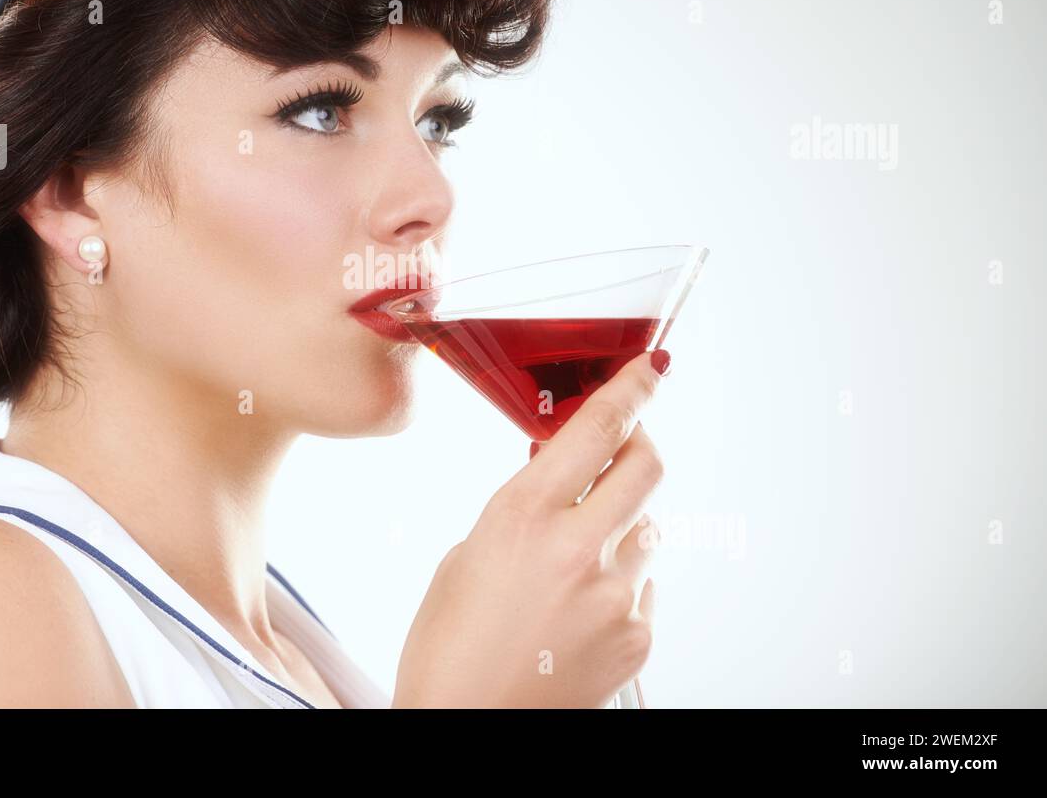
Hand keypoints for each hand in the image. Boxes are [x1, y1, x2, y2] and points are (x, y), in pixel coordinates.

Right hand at [393, 349, 667, 707]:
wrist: (465, 729)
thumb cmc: (448, 648)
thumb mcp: (466, 556)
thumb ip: (521, 511)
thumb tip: (558, 478)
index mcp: (521, 519)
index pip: (597, 431)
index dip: (632, 389)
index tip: (650, 369)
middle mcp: (578, 551)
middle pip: (647, 467)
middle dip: (639, 444)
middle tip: (621, 446)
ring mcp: (615, 598)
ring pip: (645, 530)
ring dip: (618, 527)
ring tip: (572, 565)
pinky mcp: (636, 638)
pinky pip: (644, 586)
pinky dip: (619, 583)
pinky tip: (577, 610)